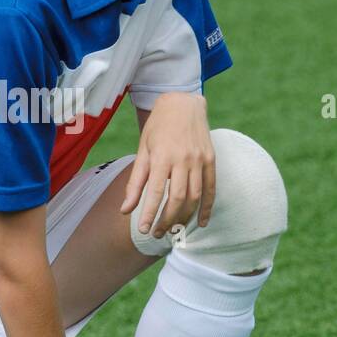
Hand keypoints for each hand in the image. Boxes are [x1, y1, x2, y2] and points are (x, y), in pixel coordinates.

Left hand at [121, 91, 215, 236]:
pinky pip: (211, 188)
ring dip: (184, 217)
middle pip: (177, 199)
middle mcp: (183, 159)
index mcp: (162, 156)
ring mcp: (200, 160)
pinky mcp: (211, 159)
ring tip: (173, 230)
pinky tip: (200, 222)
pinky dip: (206, 207)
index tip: (144, 230)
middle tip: (157, 233)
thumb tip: (125, 210)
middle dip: (166, 220)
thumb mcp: (142, 150)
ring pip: (194, 196)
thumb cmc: (158, 127)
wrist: (183, 103)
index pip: (155, 192)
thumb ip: (135, 182)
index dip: (149, 213)